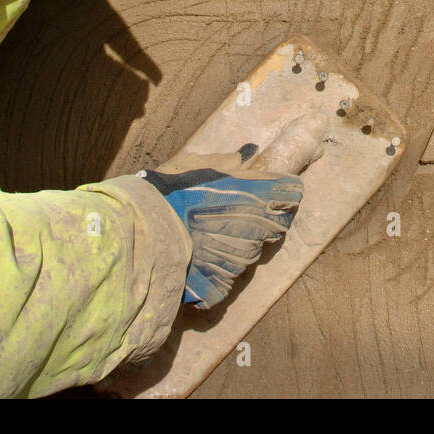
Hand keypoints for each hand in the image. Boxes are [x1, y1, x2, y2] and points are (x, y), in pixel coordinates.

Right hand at [139, 119, 321, 308]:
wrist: (142, 226)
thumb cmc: (171, 188)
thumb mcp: (199, 164)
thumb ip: (229, 162)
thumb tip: (249, 152)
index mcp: (255, 194)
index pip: (292, 194)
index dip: (284, 194)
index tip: (272, 194)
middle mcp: (255, 226)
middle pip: (277, 226)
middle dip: (263, 221)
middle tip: (232, 216)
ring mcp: (241, 256)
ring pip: (253, 252)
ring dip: (239, 245)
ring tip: (208, 236)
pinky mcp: (224, 281)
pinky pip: (231, 277)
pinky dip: (219, 270)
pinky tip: (200, 258)